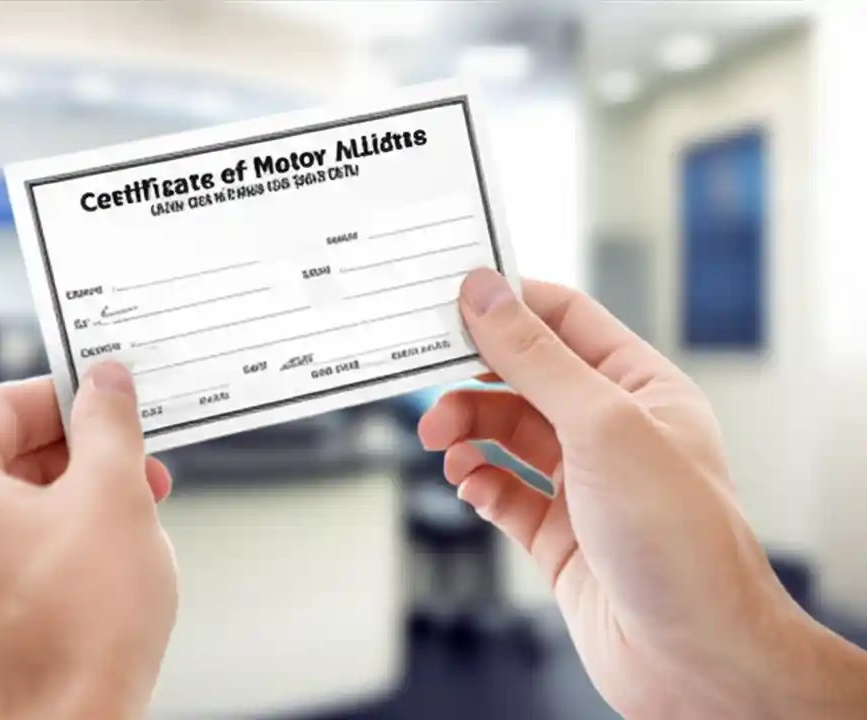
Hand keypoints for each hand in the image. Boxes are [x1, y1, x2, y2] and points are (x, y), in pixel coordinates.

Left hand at [0, 362, 176, 719]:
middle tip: (140, 464)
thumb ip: (108, 424)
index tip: (112, 399)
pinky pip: (5, 546)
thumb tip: (106, 382)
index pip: (0, 404)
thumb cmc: (79, 629)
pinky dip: (56, 536)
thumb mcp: (112, 496)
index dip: (67, 396)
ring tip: (136, 514)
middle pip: (4, 453)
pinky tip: (108, 553)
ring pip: (10, 502)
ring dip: (77, 495)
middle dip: (82, 453)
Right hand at [419, 269, 866, 718]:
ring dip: (467, 434)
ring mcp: (585, 485)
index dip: (510, 305)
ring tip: (442, 447)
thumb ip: (536, 357)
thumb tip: (486, 294)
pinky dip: (478, 485)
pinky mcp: (560, 536)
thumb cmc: (679, 540)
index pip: (566, 321)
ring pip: (506, 437)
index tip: (452, 301)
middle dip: (473, 382)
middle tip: (430, 395)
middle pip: (524, 380)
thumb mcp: (602, 425)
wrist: (693, 656)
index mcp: (642, 389)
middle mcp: (614, 433)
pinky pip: (503, 493)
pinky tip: (472, 489)